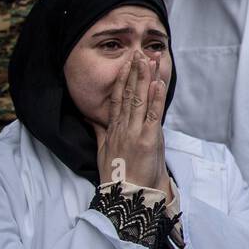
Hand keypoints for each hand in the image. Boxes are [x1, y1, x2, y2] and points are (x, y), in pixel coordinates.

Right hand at [95, 49, 169, 196]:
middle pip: (128, 94)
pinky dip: (155, 97)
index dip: (122, 79)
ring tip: (150, 59)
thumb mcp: (103, 152)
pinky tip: (157, 82)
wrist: (128, 196)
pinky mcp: (148, 138)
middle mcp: (122, 127)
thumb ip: (99, 132)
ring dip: (146, 78)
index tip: (126, 63)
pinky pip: (152, 114)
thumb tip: (91, 118)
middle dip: (134, 72)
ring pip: (140, 99)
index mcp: (113, 129)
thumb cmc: (118, 176)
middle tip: (139, 52)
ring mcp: (135, 131)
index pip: (117, 98)